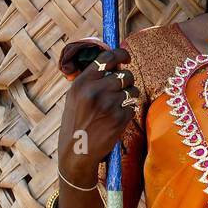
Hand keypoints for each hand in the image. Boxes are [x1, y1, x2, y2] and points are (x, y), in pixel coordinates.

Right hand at [57, 40, 136, 179]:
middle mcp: (95, 90)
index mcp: (81, 82)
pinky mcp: (120, 118)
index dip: (121, 54)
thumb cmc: (76, 123)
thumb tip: (115, 65)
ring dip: (129, 96)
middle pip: (125, 75)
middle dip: (127, 81)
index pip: (106, 58)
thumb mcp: (75, 97)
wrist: (76, 152)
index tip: (127, 57)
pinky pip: (132, 107)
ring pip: (132, 91)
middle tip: (121, 89)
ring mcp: (109, 104)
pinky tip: (114, 120)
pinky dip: (127, 112)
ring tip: (116, 106)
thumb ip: (91, 80)